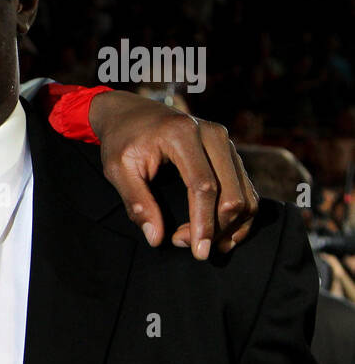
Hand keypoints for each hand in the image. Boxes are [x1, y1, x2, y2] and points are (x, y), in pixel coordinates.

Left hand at [90, 91, 257, 258]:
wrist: (131, 112)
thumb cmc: (121, 140)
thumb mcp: (117, 169)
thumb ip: (136, 202)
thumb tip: (155, 238)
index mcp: (182, 134)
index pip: (203, 186)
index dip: (203, 222)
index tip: (198, 251)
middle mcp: (213, 135)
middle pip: (231, 193)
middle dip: (216, 228)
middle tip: (186, 245)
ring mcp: (226, 142)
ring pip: (245, 194)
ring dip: (229, 226)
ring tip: (199, 241)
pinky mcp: (230, 152)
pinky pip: (246, 189)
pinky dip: (238, 216)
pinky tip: (219, 233)